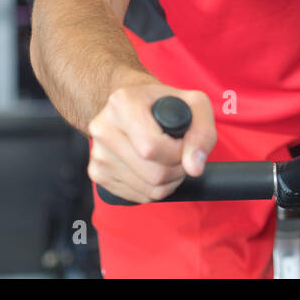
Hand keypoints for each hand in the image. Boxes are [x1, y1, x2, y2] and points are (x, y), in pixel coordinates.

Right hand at [87, 77, 216, 202]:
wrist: (135, 105)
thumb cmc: (167, 103)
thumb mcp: (194, 104)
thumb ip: (202, 133)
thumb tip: (194, 168)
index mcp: (122, 103)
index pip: (152, 148)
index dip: (178, 152)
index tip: (184, 142)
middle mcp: (103, 128)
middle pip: (154, 174)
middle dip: (178, 169)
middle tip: (180, 152)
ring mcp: (97, 153)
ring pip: (149, 189)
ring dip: (170, 181)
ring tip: (169, 158)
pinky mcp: (97, 173)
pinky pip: (138, 196)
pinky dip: (155, 188)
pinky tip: (154, 167)